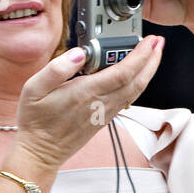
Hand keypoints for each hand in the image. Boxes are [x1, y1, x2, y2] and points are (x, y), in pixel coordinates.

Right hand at [10, 35, 163, 171]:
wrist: (40, 151)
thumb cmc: (36, 121)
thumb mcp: (34, 89)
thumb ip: (56, 69)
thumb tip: (79, 53)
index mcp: (86, 93)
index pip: (123, 72)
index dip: (140, 55)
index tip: (150, 41)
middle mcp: (101, 103)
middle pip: (137, 81)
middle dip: (152, 60)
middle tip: (159, 42)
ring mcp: (106, 112)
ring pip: (136, 91)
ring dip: (148, 71)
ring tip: (153, 54)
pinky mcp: (105, 118)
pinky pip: (128, 98)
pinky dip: (138, 83)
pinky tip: (137, 74)